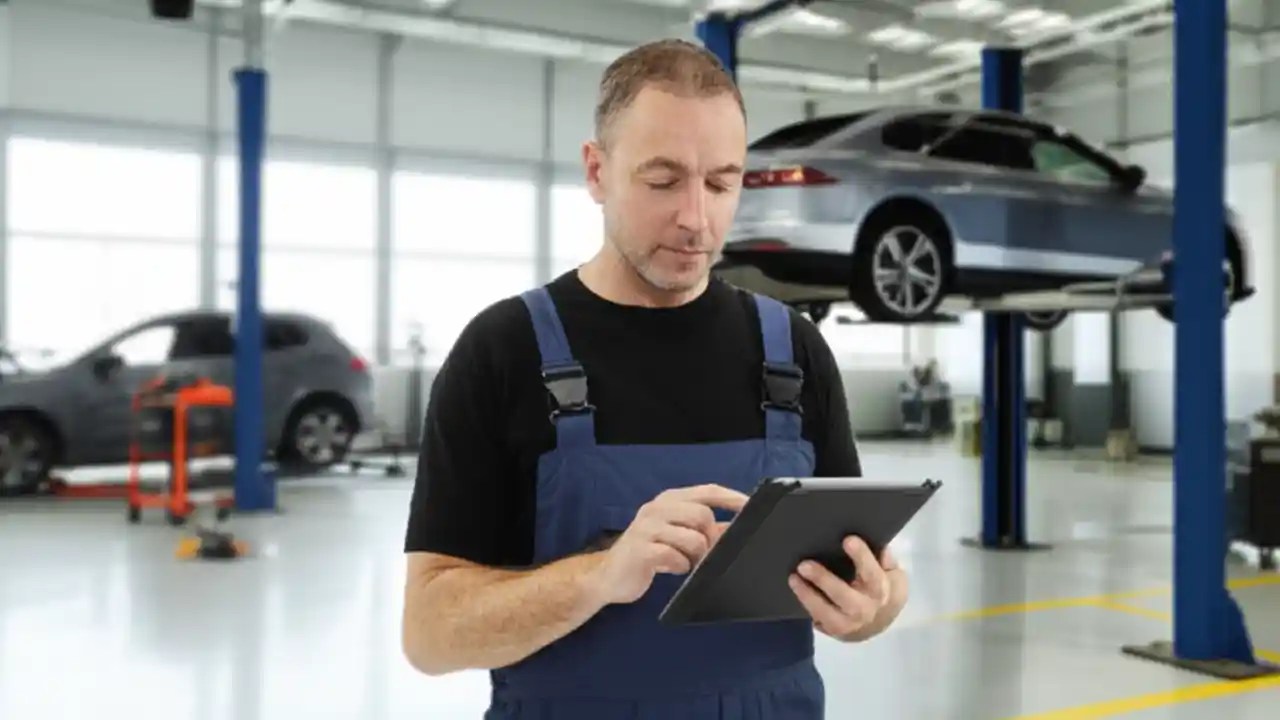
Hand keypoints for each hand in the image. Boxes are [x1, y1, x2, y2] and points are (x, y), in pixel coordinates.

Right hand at [587, 484, 746, 605]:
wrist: (607, 576)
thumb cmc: (647, 554)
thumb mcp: (677, 536)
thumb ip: (705, 529)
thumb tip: (738, 528)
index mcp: (669, 500)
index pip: (707, 491)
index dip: (732, 498)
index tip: (752, 507)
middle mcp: (657, 508)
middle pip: (703, 515)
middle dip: (712, 539)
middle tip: (707, 555)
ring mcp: (647, 527)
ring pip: (693, 538)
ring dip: (696, 556)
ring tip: (686, 563)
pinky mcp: (641, 549)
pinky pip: (675, 557)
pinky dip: (679, 566)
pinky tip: (672, 569)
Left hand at [788, 536, 908, 641]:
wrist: (879, 623)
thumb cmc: (883, 589)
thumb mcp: (893, 574)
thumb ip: (885, 560)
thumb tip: (879, 545)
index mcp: (881, 590)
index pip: (872, 573)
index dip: (861, 557)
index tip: (847, 540)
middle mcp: (865, 609)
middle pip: (844, 596)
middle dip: (824, 580)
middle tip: (804, 565)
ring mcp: (847, 624)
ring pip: (826, 613)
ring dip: (807, 595)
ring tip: (793, 578)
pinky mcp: (832, 630)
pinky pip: (817, 618)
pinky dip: (805, 603)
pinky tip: (796, 588)